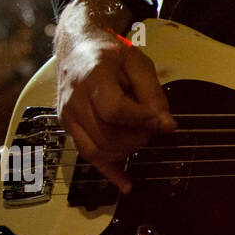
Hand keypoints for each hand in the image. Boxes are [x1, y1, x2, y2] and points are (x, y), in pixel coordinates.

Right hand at [55, 12, 175, 193]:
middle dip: (138, 137)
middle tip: (154, 127)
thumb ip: (153, 94)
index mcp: (93, 78)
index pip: (114, 110)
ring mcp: (67, 117)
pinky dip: (109, 172)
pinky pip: (88, 156)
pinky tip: (127, 184)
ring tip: (143, 137)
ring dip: (127, 151)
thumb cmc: (112, 54)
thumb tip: (167, 126)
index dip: (142, 120)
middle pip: (106, 134)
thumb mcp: (138, 64)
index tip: (163, 121)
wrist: (77, 49)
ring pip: (97, 150)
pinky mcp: (67, 128)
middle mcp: (74, 101)